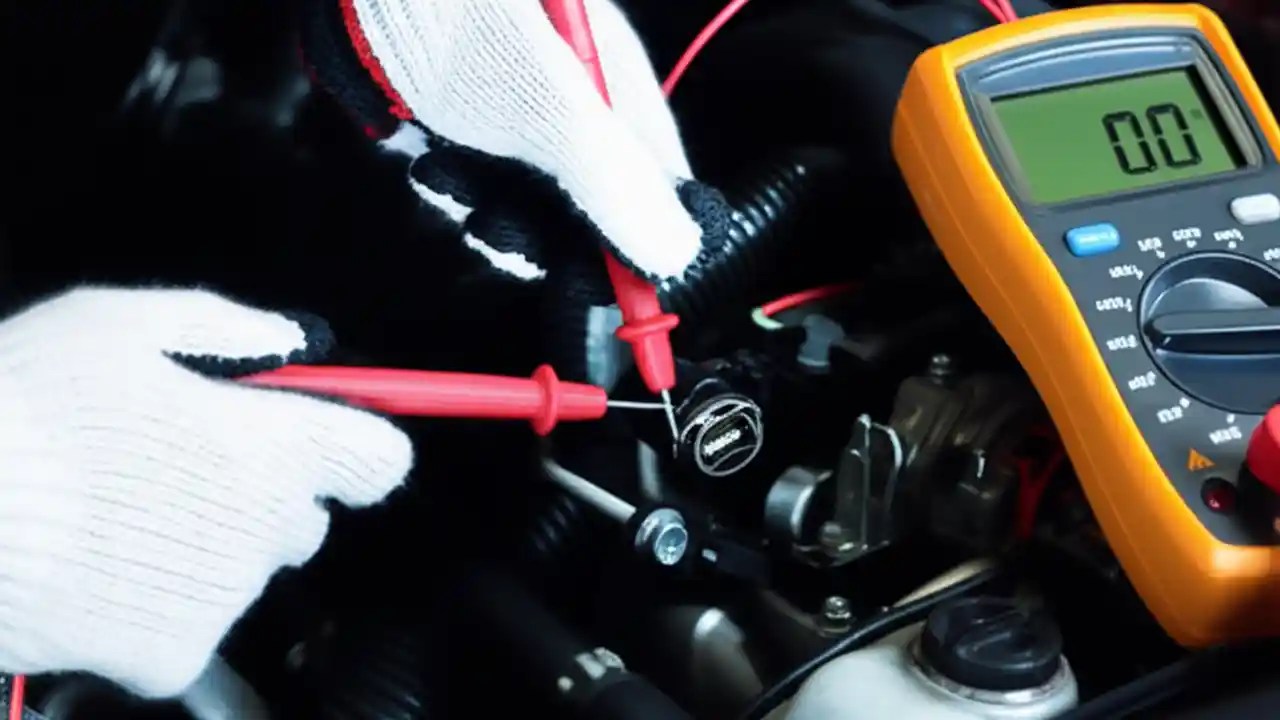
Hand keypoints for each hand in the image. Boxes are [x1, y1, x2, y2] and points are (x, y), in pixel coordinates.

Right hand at [0, 288, 412, 697]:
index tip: (322, 434)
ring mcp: (225, 598)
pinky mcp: (176, 655)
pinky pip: (192, 621)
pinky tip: (102, 565)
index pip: (379, 460)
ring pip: (244, 568)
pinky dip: (159, 600)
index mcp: (277, 446)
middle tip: (180, 468)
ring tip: (119, 514)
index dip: (353, 443)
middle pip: (304, 516)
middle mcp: (268, 527)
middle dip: (263, 492)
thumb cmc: (32, 405)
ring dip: (207, 544)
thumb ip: (227, 329)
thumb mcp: (122, 324)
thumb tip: (292, 342)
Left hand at [300, 0, 728, 281]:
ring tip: (451, 178)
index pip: (662, 189)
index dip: (642, 243)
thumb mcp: (550, 108)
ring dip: (491, 214)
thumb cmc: (466, 14)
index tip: (609, 283)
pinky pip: (481, 189)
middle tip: (501, 227)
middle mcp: (581, 109)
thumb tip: (678, 254)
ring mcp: (522, 121)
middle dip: (548, 237)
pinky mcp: (469, 130)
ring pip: (532, 209)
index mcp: (621, 93)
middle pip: (595, 211)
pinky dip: (455, 190)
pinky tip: (432, 164)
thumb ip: (616, 182)